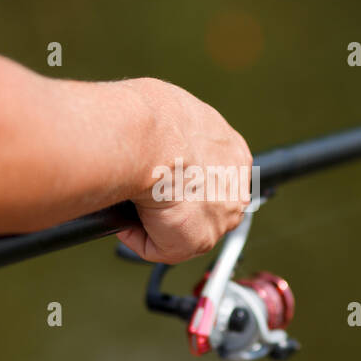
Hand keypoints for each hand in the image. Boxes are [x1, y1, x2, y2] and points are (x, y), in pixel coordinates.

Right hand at [118, 79, 251, 263]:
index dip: (186, 179)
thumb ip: (175, 135)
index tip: (163, 178)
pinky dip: (136, 235)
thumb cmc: (157, 117)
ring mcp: (218, 219)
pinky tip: (126, 215)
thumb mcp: (173, 113)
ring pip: (180, 230)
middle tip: (143, 197)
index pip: (212, 174)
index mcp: (233, 154)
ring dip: (154, 222)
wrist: (152, 138)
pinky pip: (157, 246)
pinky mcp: (193, 241)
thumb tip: (151, 140)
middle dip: (174, 207)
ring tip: (130, 204)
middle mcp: (234, 189)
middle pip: (202, 207)